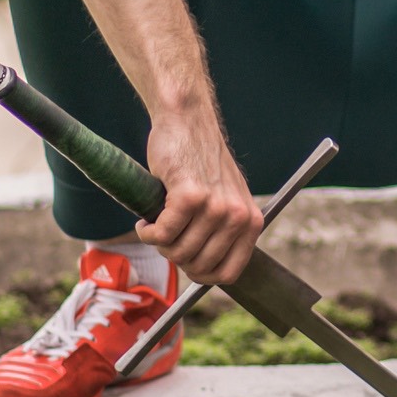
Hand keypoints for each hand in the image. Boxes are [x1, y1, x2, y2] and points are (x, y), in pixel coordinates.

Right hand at [136, 105, 260, 283]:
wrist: (187, 122)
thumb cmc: (200, 162)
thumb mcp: (226, 199)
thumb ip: (223, 231)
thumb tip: (204, 270)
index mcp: (251, 221)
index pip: (229, 273)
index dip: (201, 274)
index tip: (185, 263)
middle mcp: (237, 217)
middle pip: (199, 266)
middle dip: (175, 257)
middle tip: (165, 238)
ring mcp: (215, 207)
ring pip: (177, 252)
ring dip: (158, 243)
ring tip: (155, 224)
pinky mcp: (189, 196)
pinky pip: (161, 234)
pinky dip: (146, 232)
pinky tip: (145, 219)